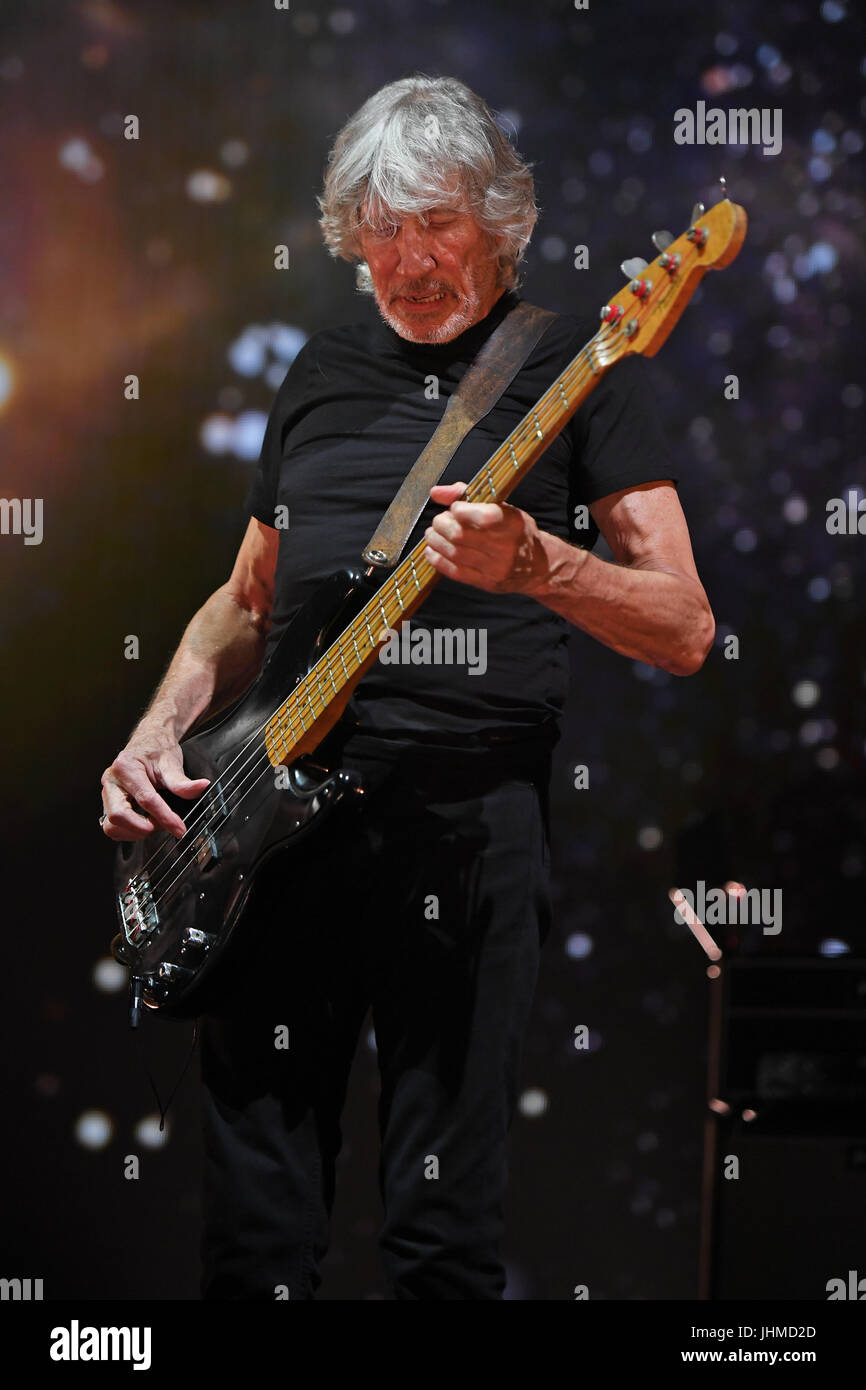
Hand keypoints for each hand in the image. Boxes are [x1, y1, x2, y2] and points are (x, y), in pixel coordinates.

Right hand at [100, 723, 209, 840]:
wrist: (148, 741)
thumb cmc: (157, 750)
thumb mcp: (171, 763)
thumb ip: (183, 781)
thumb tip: (202, 787)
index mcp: (125, 767)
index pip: (145, 799)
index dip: (164, 817)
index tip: (179, 828)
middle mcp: (111, 781)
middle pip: (118, 815)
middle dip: (142, 827)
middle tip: (162, 826)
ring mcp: (107, 793)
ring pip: (112, 825)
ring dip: (134, 832)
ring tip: (154, 823)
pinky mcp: (108, 803)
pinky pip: (112, 826)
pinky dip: (128, 831)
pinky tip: (144, 823)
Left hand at [424, 481, 548, 593]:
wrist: (539, 567)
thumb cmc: (517, 533)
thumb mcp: (503, 508)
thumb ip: (469, 496)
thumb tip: (436, 493)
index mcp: (512, 523)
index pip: (483, 517)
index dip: (460, 510)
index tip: (455, 508)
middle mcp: (506, 547)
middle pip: (460, 535)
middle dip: (441, 524)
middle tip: (439, 521)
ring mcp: (496, 568)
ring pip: (454, 553)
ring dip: (436, 541)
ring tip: (434, 534)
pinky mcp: (487, 583)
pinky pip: (455, 572)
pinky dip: (437, 559)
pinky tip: (432, 551)